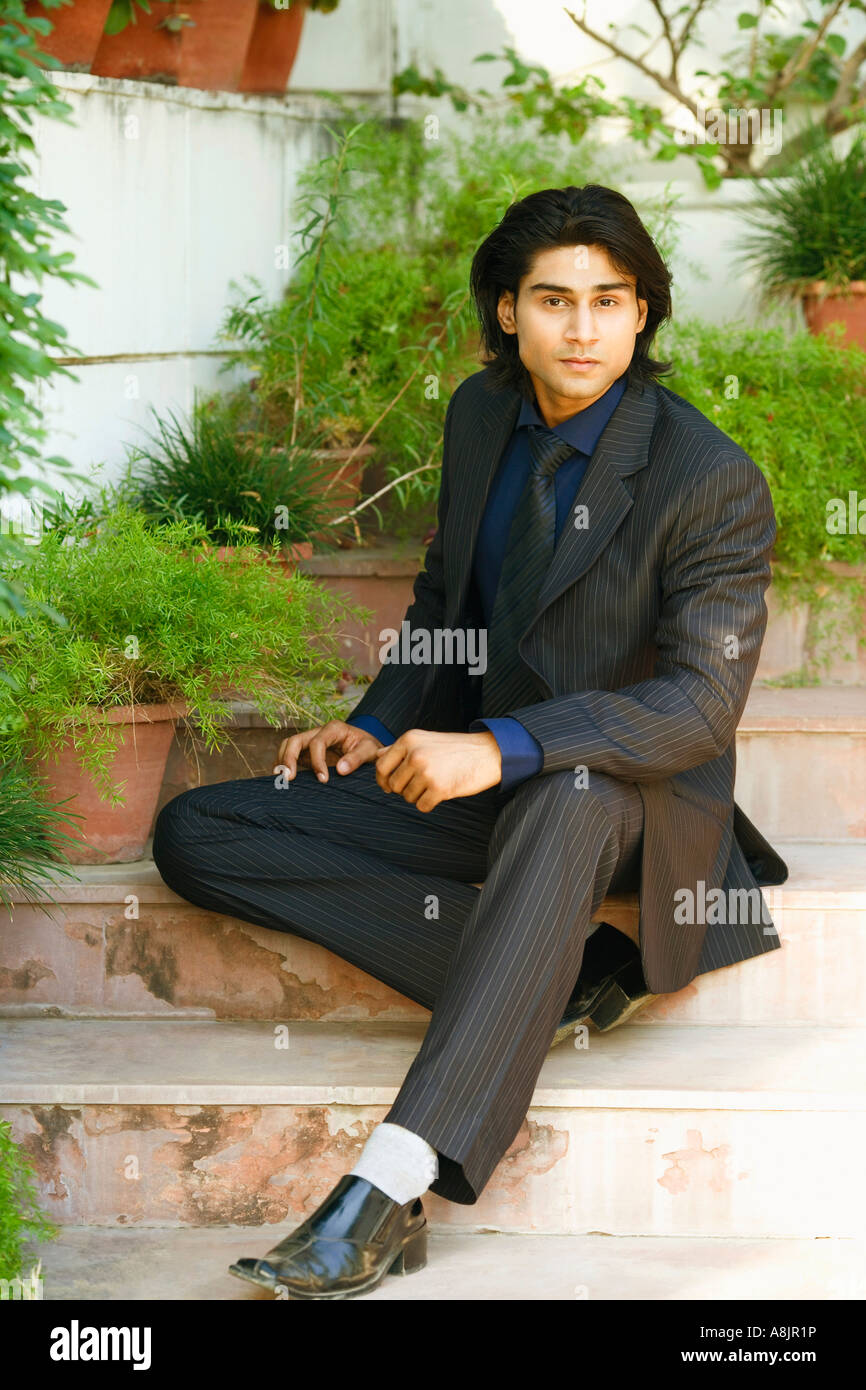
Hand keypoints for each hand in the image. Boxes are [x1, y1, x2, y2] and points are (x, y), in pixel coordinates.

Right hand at [275, 721, 382, 782]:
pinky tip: (280, 778)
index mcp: (334, 729)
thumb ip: (357, 758)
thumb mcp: (369, 751)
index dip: (317, 761)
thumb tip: (340, 769)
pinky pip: (290, 754)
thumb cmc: (369, 748)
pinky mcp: (307, 752)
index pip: (317, 742)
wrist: (367, 748)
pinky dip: (283, 764)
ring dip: (282, 761)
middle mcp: (319, 732)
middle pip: (296, 740)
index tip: (323, 780)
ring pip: (289, 745)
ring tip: (280, 779)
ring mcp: (311, 741)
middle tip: (288, 778)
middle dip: (289, 758)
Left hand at [374, 729, 501, 812]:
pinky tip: (440, 793)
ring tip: (435, 784)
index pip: (381, 766)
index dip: (383, 779)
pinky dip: (429, 804)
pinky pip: (422, 806)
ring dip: (419, 796)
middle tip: (420, 785)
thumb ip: (400, 748)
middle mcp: (415, 754)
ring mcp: (427, 771)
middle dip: (403, 789)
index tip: (389, 786)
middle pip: (393, 784)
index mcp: (409, 740)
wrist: (487, 753)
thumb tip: (376, 756)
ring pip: (407, 797)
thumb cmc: (455, 748)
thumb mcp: (425, 739)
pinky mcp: (440, 788)